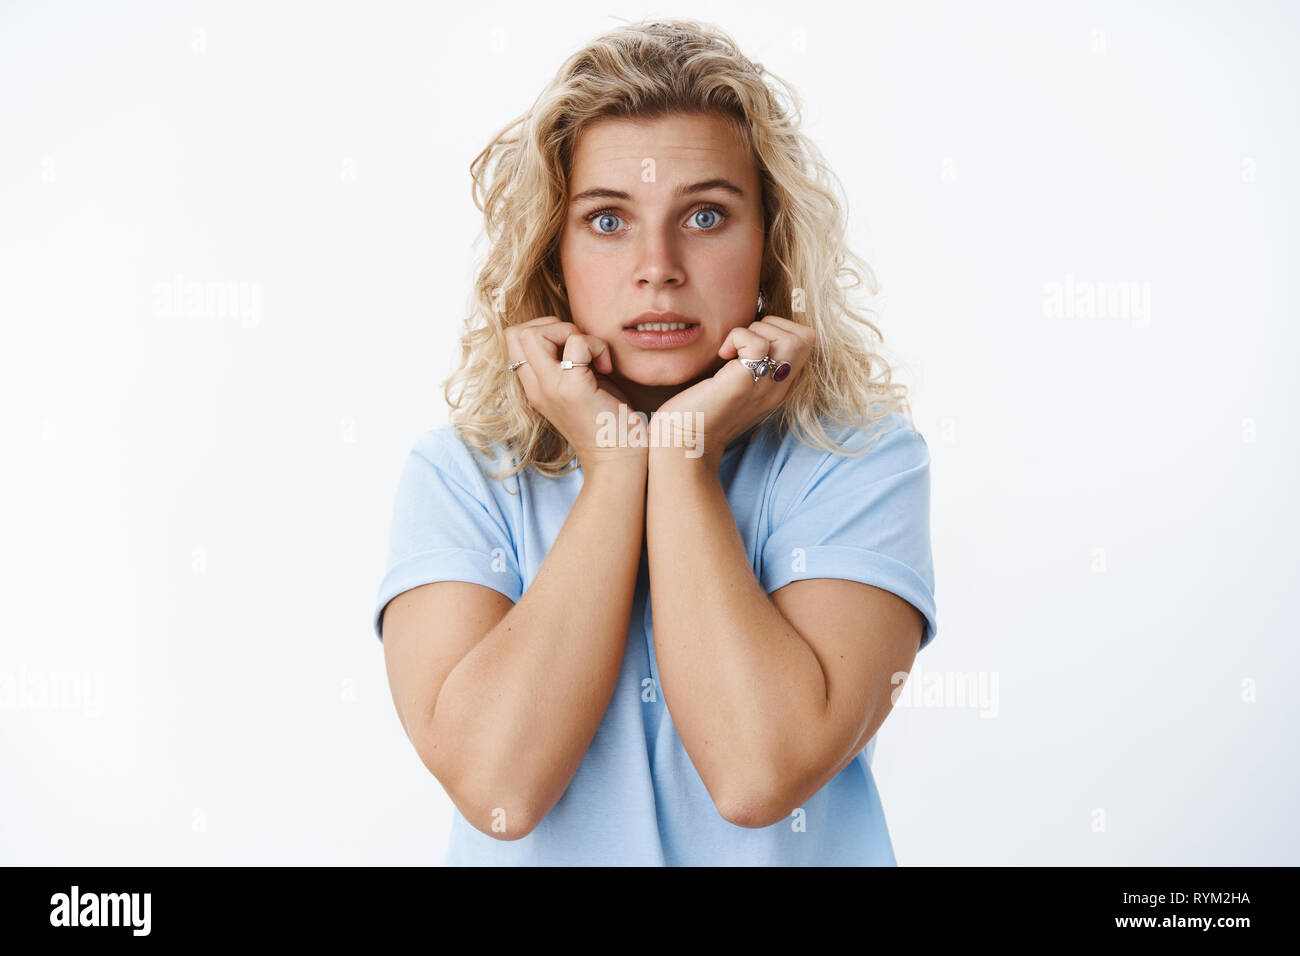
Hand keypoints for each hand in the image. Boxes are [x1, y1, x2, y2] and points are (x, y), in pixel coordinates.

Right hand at [505, 316, 648, 473]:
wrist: (618, 460)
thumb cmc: (606, 422)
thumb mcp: (578, 388)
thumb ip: (567, 363)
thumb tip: (574, 333)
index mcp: (535, 387)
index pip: (513, 340)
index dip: (541, 328)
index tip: (570, 346)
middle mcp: (536, 388)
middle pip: (517, 332)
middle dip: (553, 325)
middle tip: (581, 348)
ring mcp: (551, 388)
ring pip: (537, 333)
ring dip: (573, 333)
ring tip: (593, 358)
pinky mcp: (573, 389)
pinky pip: (578, 342)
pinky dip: (598, 347)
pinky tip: (607, 369)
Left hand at [651, 315, 813, 468]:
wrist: (685, 442)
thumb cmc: (702, 410)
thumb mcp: (738, 385)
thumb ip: (750, 364)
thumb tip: (746, 334)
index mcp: (778, 386)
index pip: (806, 343)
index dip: (780, 329)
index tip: (750, 342)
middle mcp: (778, 387)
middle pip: (807, 338)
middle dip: (775, 325)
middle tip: (744, 342)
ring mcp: (763, 387)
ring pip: (793, 339)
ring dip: (760, 330)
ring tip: (734, 349)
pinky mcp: (741, 385)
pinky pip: (757, 344)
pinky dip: (738, 337)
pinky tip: (722, 354)